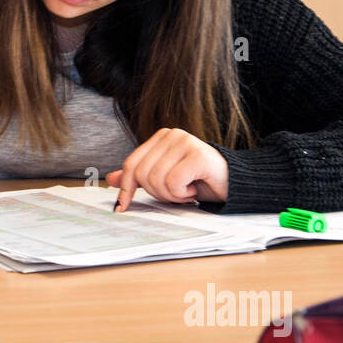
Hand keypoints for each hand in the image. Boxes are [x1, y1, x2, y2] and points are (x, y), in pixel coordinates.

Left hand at [107, 128, 228, 210]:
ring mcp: (186, 142)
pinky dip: (183, 194)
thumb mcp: (164, 179)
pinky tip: (195, 188)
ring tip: (187, 190)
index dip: (126, 188)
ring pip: (157, 180)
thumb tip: (111, 179)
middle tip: (176, 192)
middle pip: (143, 175)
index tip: (122, 208)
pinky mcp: (198, 155)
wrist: (232, 184)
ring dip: (172, 195)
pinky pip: (174, 183)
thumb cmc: (198, 180)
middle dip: (158, 193)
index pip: (131, 164)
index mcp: (160, 138)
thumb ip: (139, 177)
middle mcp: (172, 135)